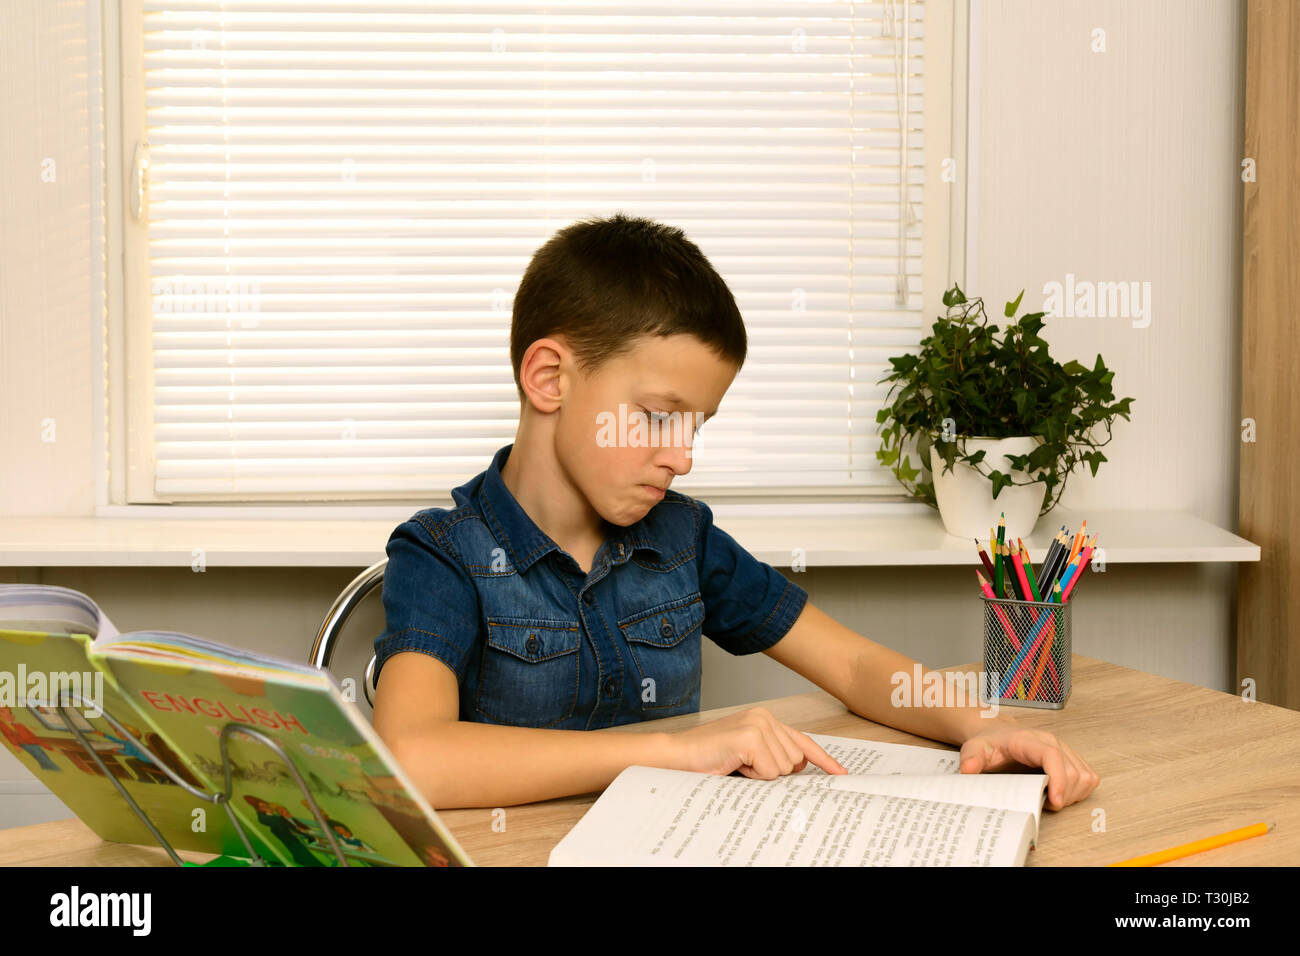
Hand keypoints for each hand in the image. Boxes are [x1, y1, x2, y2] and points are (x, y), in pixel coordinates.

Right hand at [666, 706, 847, 778]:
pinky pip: (769, 772)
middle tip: (744, 766)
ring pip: (784, 768)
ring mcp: (758, 724)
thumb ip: (773, 756)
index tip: (841, 774)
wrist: (675, 757)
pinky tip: (734, 764)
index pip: (802, 741)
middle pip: (796, 761)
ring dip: (761, 775)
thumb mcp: (747, 756)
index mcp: (765, 718)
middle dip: (773, 773)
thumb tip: (801, 770)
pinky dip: (753, 776)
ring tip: (736, 764)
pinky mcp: (751, 737)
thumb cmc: (708, 760)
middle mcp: (765, 716)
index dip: (823, 760)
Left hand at [959, 724, 1098, 809]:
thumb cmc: (989, 743)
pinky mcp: (1072, 758)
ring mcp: (1065, 750)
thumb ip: (970, 758)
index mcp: (1029, 740)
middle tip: (1042, 804)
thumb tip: (968, 771)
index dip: (1058, 779)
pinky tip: (1060, 795)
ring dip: (1072, 795)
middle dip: (1063, 795)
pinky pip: (1089, 778)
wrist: (997, 733)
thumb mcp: (973, 748)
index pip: (1052, 756)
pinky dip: (1080, 792)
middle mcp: (1053, 742)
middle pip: (1073, 771)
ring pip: (1085, 777)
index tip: (1054, 802)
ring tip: (1050, 800)